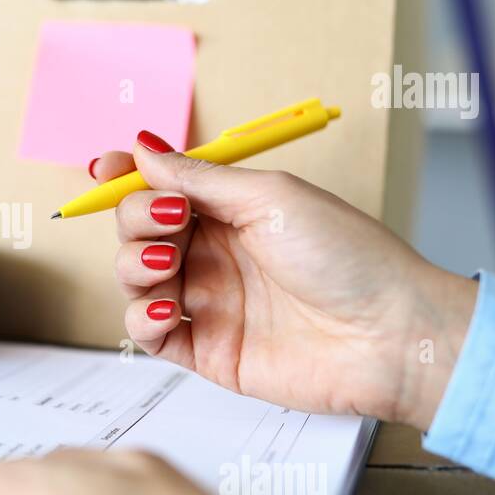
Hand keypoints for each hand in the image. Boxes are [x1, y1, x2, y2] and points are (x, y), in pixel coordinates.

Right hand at [93, 133, 477, 429]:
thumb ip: (197, 178)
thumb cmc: (350, 258)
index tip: (105, 167)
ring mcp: (208, 300)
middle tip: (170, 220)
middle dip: (137, 218)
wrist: (389, 335)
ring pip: (133, 278)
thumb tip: (143, 146)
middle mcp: (213, 252)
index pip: (160, 187)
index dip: (127, 176)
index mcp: (230, 208)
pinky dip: (142, 317)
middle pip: (138, 229)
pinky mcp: (205, 349)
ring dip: (134, 265)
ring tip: (167, 265)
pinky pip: (148, 332)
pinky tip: (167, 307)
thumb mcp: (269, 198)